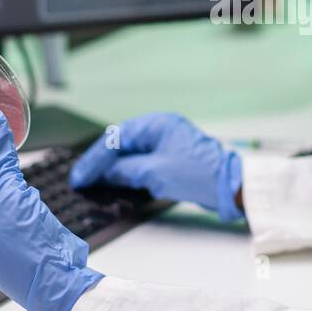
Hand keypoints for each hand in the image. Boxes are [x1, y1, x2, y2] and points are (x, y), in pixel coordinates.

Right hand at [69, 113, 243, 220]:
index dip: (95, 160)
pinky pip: (142, 163)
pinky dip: (128, 173)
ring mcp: (166, 144)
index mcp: (156, 124)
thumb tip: (107, 173)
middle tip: (81, 180)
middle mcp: (160, 129)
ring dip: (112, 169)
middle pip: (121, 145)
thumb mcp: (156, 172)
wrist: (231, 186)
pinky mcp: (170, 159)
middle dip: (100, 163)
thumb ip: (127, 170)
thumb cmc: (199, 174)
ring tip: (93, 184)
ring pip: (130, 155)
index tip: (80, 177)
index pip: (116, 139)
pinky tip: (117, 185)